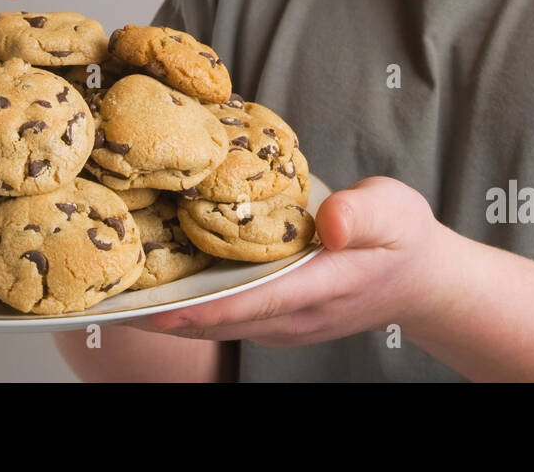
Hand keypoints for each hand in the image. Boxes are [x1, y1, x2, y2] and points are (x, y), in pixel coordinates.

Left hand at [129, 176, 446, 345]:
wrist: (422, 279)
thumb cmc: (403, 237)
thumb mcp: (395, 211)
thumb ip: (362, 215)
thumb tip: (327, 222)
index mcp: (320, 288)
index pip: (253, 303)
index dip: (203, 307)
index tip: (156, 306)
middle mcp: (294, 315)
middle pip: (220, 320)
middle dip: (167, 311)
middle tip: (112, 294)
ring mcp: (283, 322)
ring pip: (218, 321)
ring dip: (173, 309)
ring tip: (121, 287)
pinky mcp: (276, 316)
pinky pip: (227, 314)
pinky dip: (193, 302)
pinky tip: (163, 279)